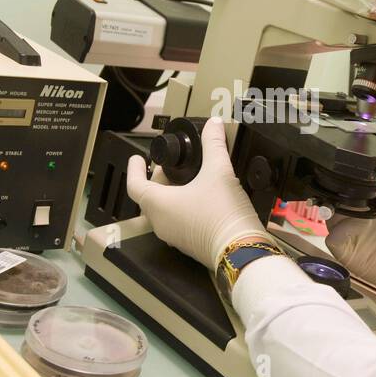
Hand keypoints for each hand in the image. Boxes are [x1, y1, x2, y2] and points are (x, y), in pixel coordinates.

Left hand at [125, 117, 265, 269]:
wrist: (241, 250)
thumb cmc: (222, 216)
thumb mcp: (218, 171)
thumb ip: (214, 144)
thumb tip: (213, 126)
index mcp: (158, 204)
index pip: (134, 185)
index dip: (134, 169)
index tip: (137, 159)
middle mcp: (161, 223)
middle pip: (149, 197)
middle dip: (158, 179)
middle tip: (169, 166)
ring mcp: (174, 236)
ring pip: (163, 210)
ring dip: (170, 194)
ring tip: (187, 179)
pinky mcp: (189, 244)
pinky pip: (177, 222)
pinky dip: (182, 207)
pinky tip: (201, 198)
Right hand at [325, 172, 375, 309]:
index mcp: (371, 208)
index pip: (351, 190)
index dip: (347, 180)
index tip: (350, 171)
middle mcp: (358, 221)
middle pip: (335, 202)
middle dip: (335, 192)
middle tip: (342, 185)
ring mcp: (352, 238)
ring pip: (330, 219)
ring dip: (333, 209)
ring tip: (346, 203)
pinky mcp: (348, 254)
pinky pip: (332, 239)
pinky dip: (337, 231)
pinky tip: (352, 225)